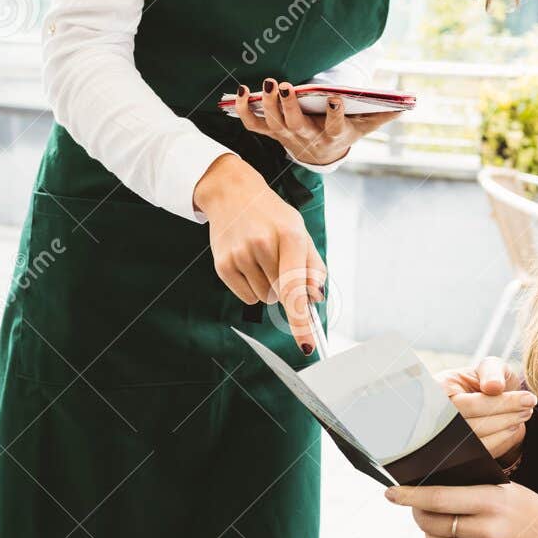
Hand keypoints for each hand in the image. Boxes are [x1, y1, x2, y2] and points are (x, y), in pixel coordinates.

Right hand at [193, 153, 324, 351]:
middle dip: (286, 285)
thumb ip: (313, 266)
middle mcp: (263, 245)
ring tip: (261, 257)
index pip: (295, 287)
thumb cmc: (272, 216)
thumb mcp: (299, 231)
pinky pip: (247, 297)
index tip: (307, 343)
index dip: (301, 319)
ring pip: (265, 298)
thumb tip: (315, 298)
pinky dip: (252, 287)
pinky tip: (248, 262)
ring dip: (268, 286)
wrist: (232, 194)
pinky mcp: (223, 265)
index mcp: (290, 236)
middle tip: (278, 259)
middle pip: (282, 295)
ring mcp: (240, 256)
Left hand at [232, 80, 400, 165]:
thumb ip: (383, 114)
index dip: (335, 113)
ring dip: (267, 104)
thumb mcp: (366, 126)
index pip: (334, 126)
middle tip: (286, 86)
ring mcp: (286, 135)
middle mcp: (306, 138)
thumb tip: (407, 104)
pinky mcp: (272, 132)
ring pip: (273, 123)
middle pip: (296, 125)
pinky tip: (242, 91)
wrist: (323, 155)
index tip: (335, 98)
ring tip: (266, 83)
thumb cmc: (345, 132)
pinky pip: (253, 124)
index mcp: (332, 135)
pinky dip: (243, 110)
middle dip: (289, 106)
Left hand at [383, 480, 537, 537]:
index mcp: (491, 503)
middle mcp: (487, 532)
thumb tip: (423, 487)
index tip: (391, 492)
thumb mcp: (501, 487)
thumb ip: (466, 488)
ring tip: (441, 523)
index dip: (410, 496)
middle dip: (418, 512)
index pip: (439, 499)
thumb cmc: (522, 507)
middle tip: (420, 505)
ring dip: (429, 531)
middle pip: (431, 523)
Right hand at [437, 354, 536, 462]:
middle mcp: (436, 416)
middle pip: (472, 425)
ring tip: (524, 413)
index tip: (529, 398)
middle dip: (505, 416)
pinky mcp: (457, 451)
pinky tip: (513, 427)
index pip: (470, 404)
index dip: (501, 403)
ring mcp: (444, 436)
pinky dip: (501, 440)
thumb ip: (492, 371)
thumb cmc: (485, 382)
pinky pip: (480, 452)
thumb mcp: (490, 367)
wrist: (485, 401)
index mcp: (438, 390)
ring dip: (505, 427)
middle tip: (529, 406)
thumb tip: (493, 387)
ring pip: (477, 441)